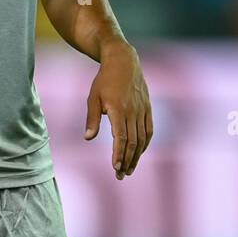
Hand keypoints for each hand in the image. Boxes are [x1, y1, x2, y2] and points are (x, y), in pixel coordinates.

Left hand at [84, 42, 152, 178]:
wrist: (124, 61)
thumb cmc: (104, 80)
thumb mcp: (93, 97)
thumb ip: (92, 118)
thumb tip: (88, 138)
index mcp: (119, 109)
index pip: (121, 137)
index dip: (119, 154)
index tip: (116, 167)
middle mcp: (133, 111)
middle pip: (132, 142)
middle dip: (127, 161)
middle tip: (121, 175)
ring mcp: (142, 110)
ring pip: (142, 139)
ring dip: (136, 156)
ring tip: (129, 169)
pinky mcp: (148, 108)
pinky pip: (149, 130)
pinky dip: (145, 144)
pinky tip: (139, 153)